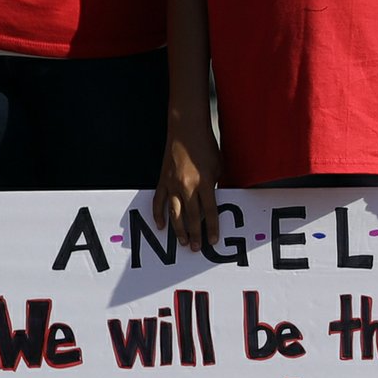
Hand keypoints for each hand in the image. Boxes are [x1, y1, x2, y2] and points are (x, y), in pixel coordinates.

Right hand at [154, 123, 221, 251]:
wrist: (186, 129)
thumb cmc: (206, 146)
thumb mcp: (218, 167)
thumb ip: (215, 186)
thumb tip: (213, 204)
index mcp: (205, 182)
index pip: (210, 211)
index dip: (212, 228)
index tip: (213, 240)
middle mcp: (188, 185)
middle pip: (192, 216)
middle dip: (194, 234)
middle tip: (195, 248)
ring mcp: (172, 183)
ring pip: (174, 212)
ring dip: (178, 229)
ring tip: (181, 242)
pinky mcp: (163, 180)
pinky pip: (158, 201)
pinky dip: (158, 214)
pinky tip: (161, 226)